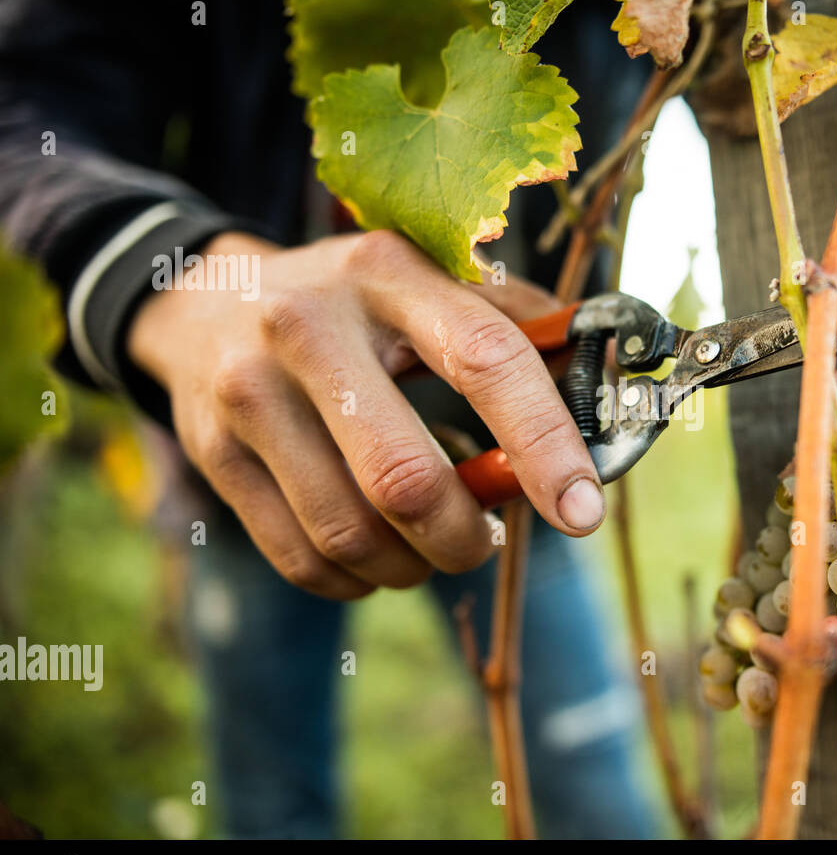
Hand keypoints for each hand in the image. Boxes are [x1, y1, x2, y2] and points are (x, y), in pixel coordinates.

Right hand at [129, 230, 605, 599]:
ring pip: (350, 533)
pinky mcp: (213, 453)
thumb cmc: (356, 304)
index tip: (582, 513)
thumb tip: (611, 402)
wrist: (207, 302)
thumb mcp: (431, 285)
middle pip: (404, 478)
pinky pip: (301, 559)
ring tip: (432, 548)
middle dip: (464, 537)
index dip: (545, 446)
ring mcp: (249, 392)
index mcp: (388, 273)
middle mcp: (308, 328)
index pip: (486, 362)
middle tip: (483, 541)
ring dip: (413, 567)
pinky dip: (359, 580)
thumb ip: (523, 331)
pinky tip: (379, 556)